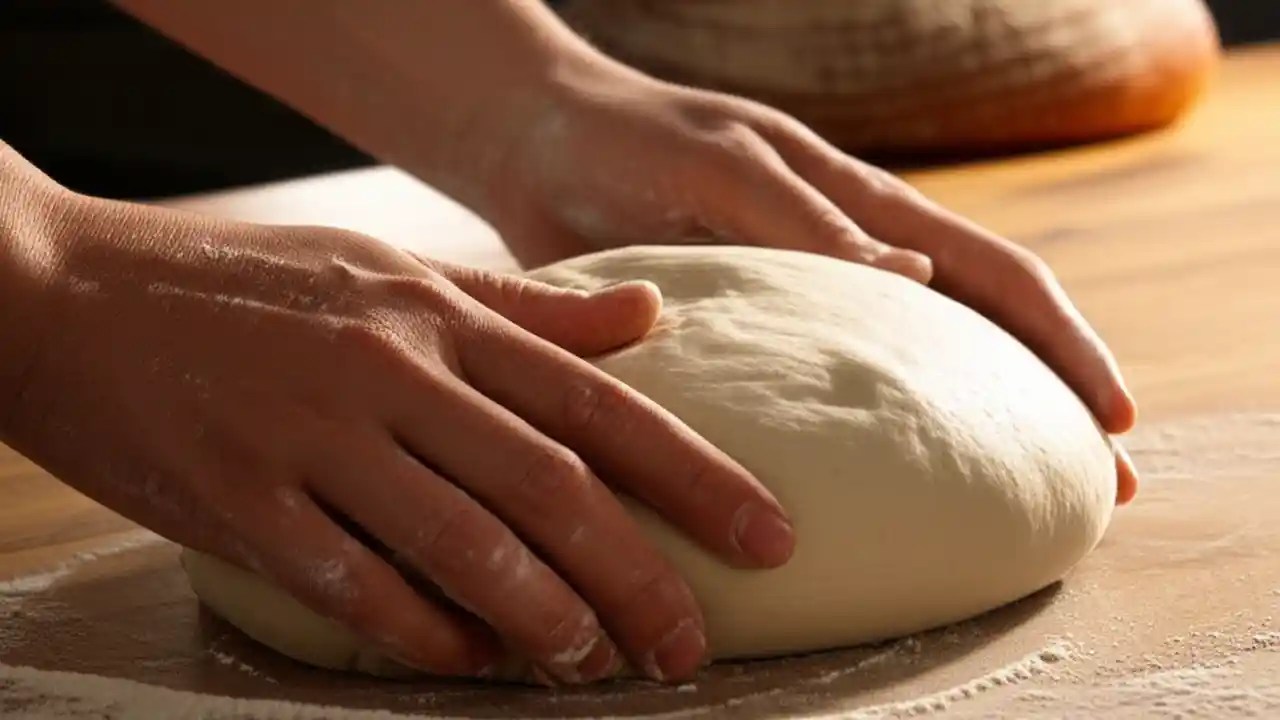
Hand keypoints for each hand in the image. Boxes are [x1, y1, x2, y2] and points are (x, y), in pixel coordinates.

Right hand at [2, 183, 794, 682]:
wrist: (65, 290)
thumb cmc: (244, 281)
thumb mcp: (393, 263)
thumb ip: (526, 303)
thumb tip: (649, 318)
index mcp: (442, 316)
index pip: (599, 403)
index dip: (695, 476)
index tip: (767, 536)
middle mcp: (394, 374)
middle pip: (553, 489)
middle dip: (641, 576)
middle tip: (692, 644)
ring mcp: (316, 439)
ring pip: (466, 546)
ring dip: (547, 617)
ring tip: (596, 664)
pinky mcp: (242, 501)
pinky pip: (353, 585)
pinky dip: (423, 633)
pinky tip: (470, 665)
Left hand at [480, 61, 1138, 504]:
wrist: (534, 140)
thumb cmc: (621, 142)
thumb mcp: (716, 170)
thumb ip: (805, 221)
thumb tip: (920, 279)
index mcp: (857, 201)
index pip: (993, 274)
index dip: (1061, 345)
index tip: (1109, 423)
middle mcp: (850, 246)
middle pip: (982, 321)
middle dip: (1048, 397)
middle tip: (1095, 490)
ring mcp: (808, 282)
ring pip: (920, 353)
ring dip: (979, 417)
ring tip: (1017, 494)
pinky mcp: (756, 313)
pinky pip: (837, 371)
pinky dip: (884, 418)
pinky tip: (893, 471)